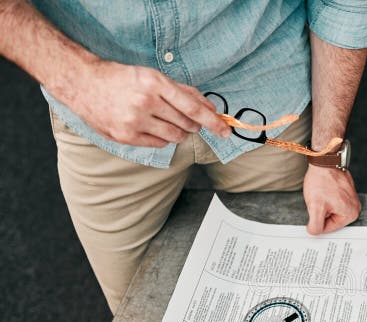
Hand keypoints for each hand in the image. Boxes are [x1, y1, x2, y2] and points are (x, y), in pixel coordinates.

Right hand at [61, 60, 230, 146]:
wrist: (84, 83)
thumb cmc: (123, 78)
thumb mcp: (153, 76)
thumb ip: (183, 92)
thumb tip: (210, 108)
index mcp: (155, 83)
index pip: (193, 108)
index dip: (213, 122)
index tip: (226, 131)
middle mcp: (145, 102)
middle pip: (187, 124)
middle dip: (193, 124)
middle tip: (187, 120)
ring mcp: (134, 121)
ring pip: (175, 136)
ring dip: (179, 132)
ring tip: (167, 121)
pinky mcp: (126, 136)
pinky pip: (159, 144)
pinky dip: (162, 138)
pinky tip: (152, 127)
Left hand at [303, 165, 360, 234]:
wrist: (324, 160)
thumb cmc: (321, 181)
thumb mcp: (315, 207)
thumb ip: (315, 226)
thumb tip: (314, 232)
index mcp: (351, 214)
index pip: (328, 228)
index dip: (317, 219)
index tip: (317, 206)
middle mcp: (355, 207)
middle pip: (330, 220)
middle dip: (321, 212)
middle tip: (319, 200)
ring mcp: (352, 199)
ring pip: (330, 210)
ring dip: (323, 204)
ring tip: (322, 193)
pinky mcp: (347, 192)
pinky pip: (333, 201)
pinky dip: (326, 198)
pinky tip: (324, 190)